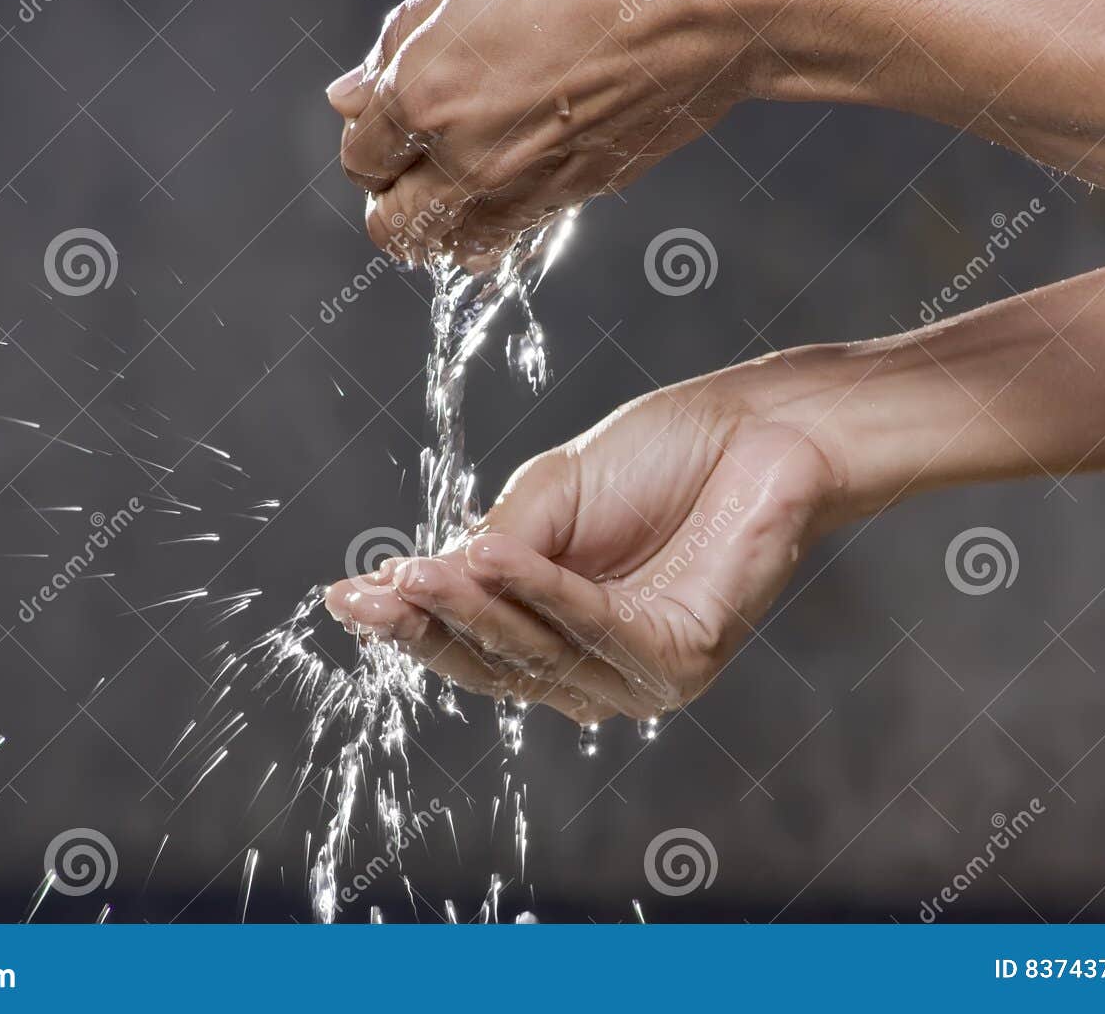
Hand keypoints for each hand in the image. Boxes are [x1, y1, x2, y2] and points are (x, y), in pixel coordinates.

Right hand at [323, 353, 857, 722]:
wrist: (761, 431)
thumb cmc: (663, 458)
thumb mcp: (549, 499)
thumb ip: (490, 548)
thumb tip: (402, 582)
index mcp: (555, 626)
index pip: (472, 638)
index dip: (409, 620)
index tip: (344, 596)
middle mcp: (592, 664)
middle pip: (493, 660)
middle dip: (426, 625)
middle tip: (370, 593)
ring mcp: (636, 673)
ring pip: (535, 652)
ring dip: (472, 608)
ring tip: (413, 573)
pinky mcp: (680, 662)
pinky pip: (594, 630)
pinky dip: (541, 593)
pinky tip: (491, 559)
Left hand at [326, 0, 841, 262]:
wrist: (715, 3)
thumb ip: (406, 34)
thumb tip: (353, 90)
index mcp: (425, 88)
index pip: (359, 150)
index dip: (367, 126)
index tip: (388, 105)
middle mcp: (464, 155)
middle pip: (390, 223)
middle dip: (390, 191)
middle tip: (413, 150)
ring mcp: (521, 188)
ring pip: (444, 246)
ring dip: (436, 218)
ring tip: (457, 168)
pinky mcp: (572, 198)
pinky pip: (502, 240)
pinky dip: (487, 228)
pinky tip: (501, 181)